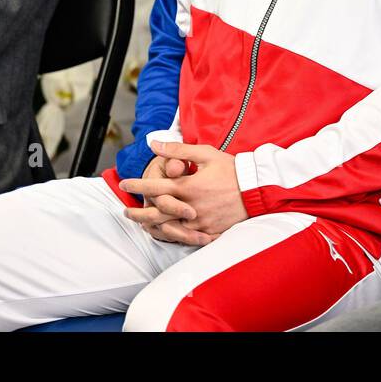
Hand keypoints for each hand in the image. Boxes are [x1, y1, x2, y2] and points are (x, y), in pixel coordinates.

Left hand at [122, 141, 247, 238]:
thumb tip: (154, 144)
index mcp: (187, 187)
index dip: (137, 185)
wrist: (256, 189)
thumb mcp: (205, 154)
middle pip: (156, 214)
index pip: (154, 187)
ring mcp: (199, 222)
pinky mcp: (209, 231)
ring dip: (152, 226)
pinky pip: (186, 237)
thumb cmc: (231, 169)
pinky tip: (166, 233)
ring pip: (168, 229)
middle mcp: (190, 207)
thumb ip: (178, 150)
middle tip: (125, 212)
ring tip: (142, 223)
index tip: (124, 183)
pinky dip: (173, 236)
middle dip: (138, 213)